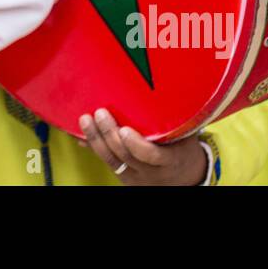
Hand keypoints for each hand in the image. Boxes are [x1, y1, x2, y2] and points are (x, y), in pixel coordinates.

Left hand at [78, 108, 207, 185]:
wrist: (185, 177)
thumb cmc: (183, 148)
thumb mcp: (185, 135)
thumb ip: (174, 118)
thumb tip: (160, 89)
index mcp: (170, 159)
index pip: (151, 155)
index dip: (136, 145)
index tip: (124, 129)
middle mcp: (151, 171)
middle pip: (126, 155)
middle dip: (110, 134)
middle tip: (100, 113)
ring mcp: (137, 177)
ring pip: (112, 161)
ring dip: (96, 139)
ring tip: (85, 119)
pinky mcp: (125, 179)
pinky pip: (107, 163)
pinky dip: (94, 147)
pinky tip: (82, 134)